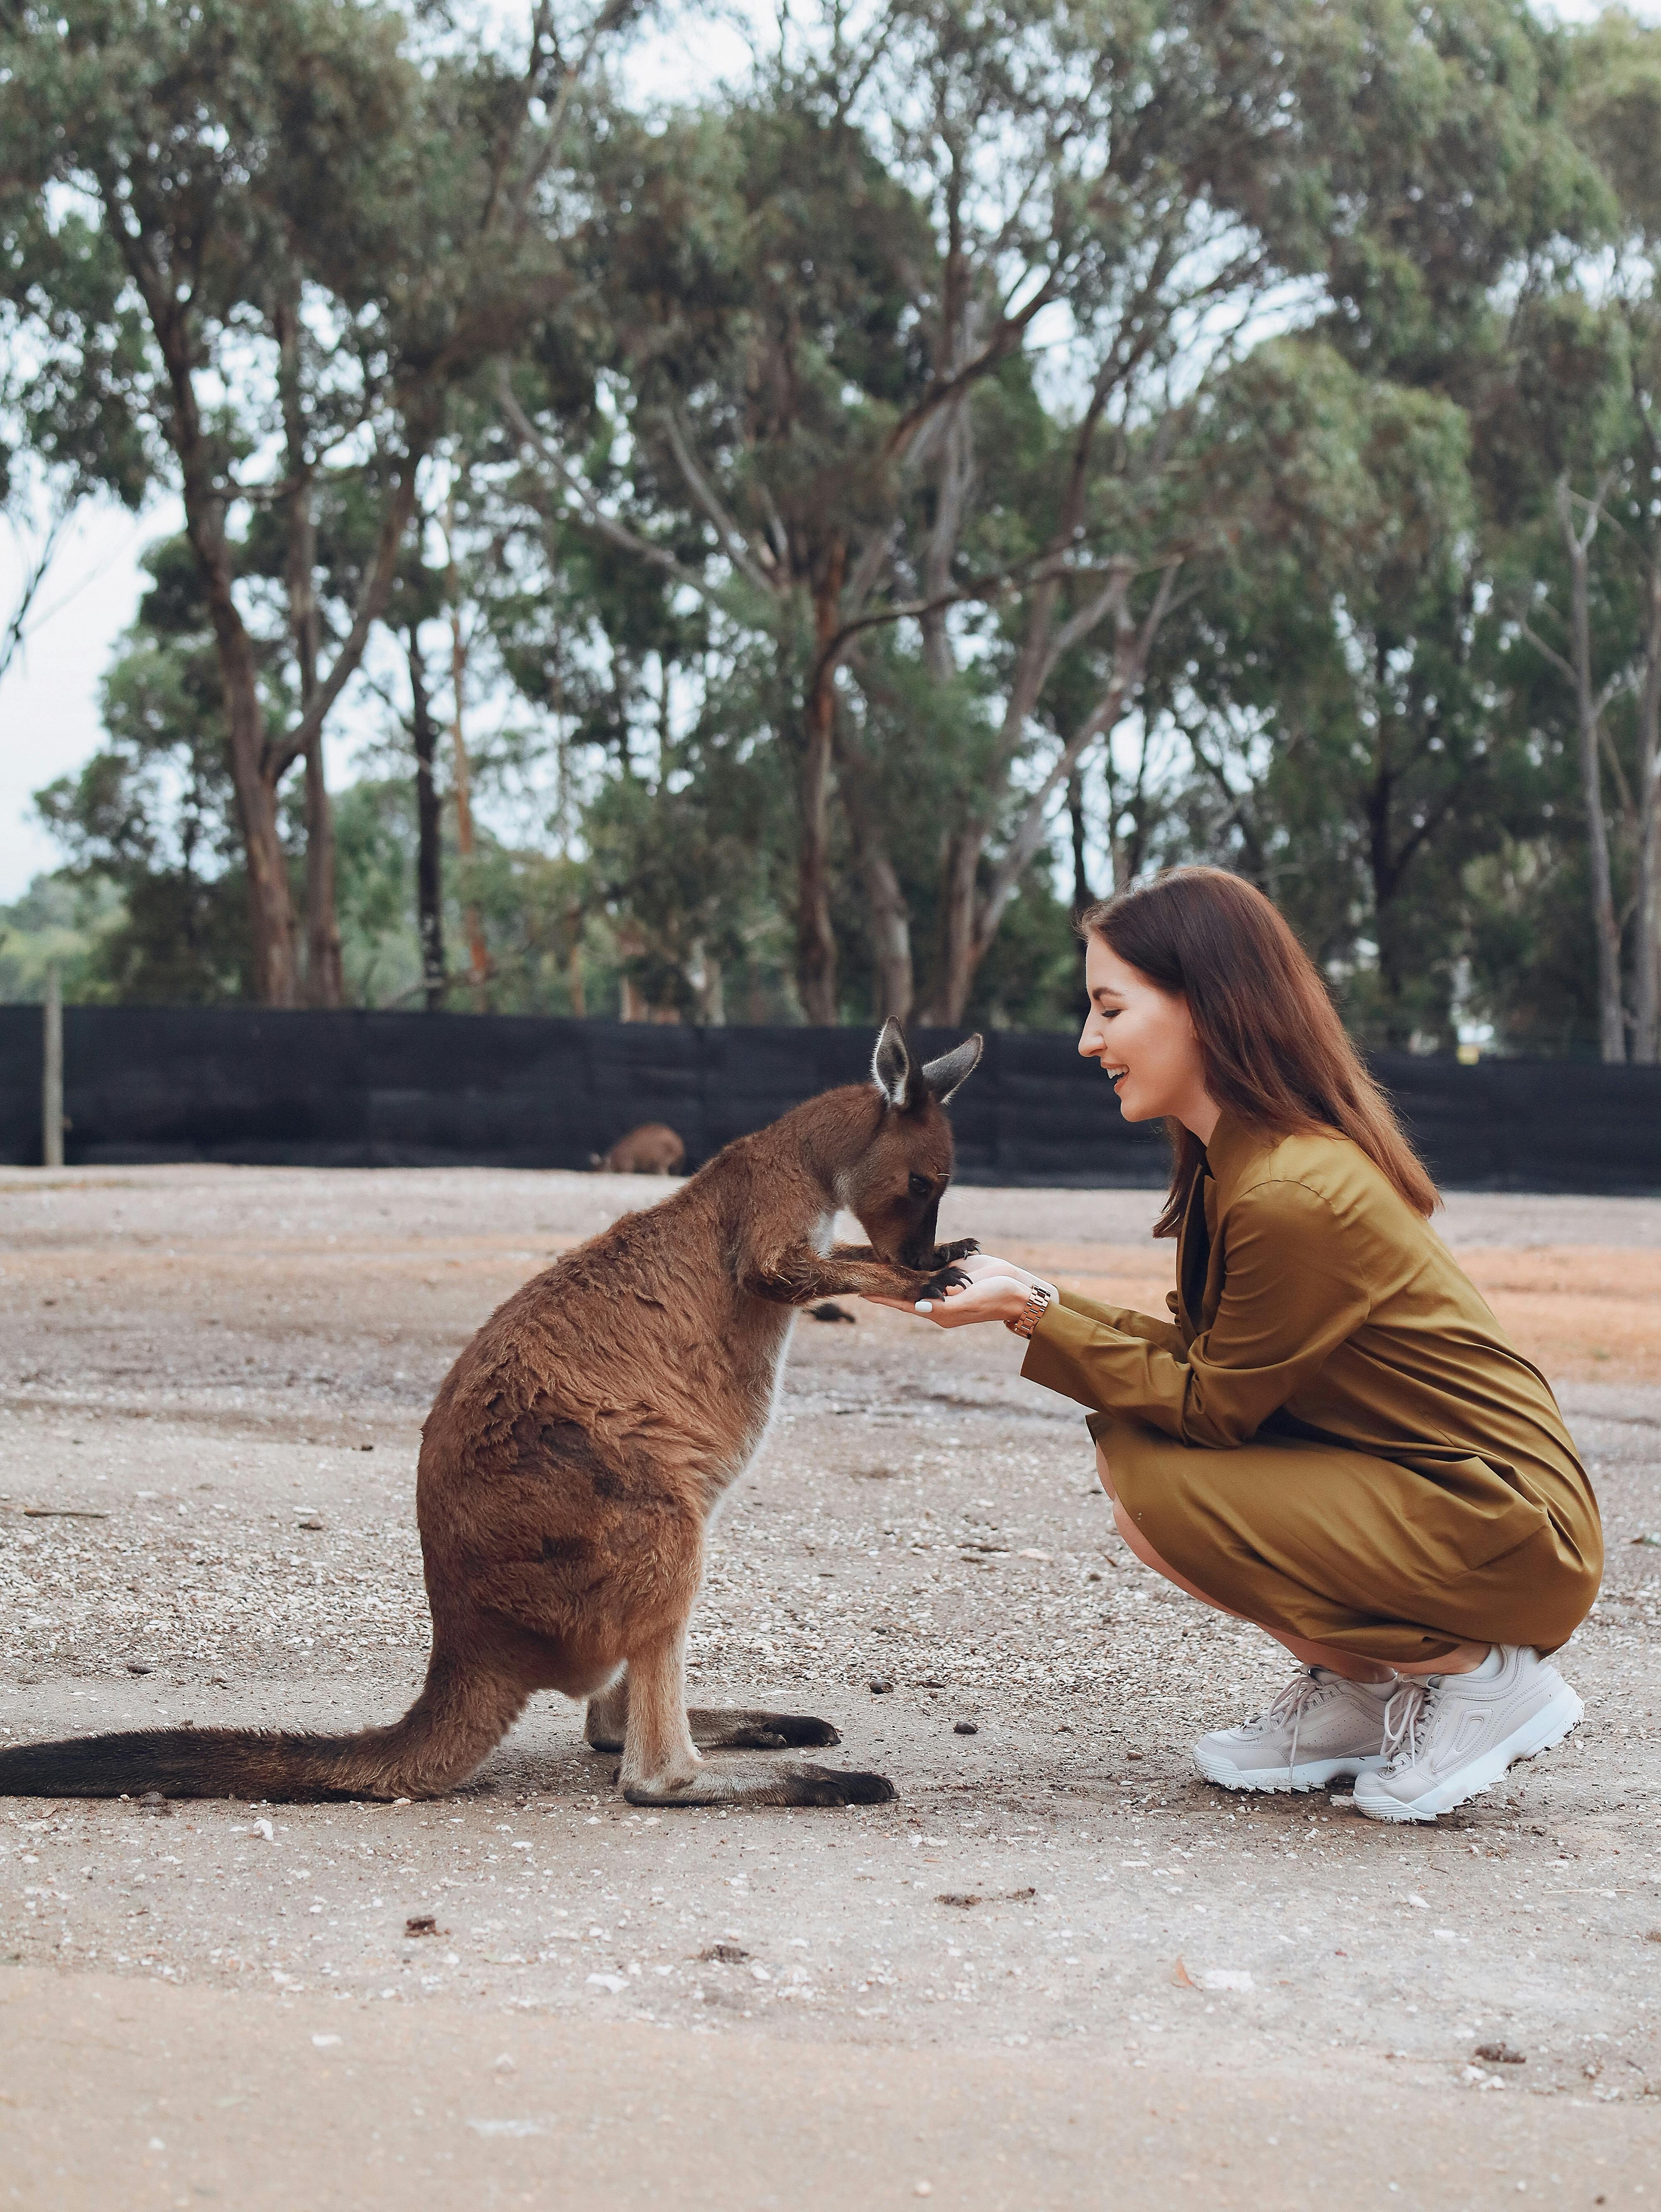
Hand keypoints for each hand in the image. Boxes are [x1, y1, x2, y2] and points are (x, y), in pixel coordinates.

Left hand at [861, 1253, 1055, 1329]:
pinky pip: (930, 1265)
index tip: (860, 1290)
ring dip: (898, 1272)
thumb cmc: (994, 1298)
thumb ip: (941, 1305)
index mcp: (936, 1311)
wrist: (1018, 1289)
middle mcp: (936, 1299)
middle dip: (886, 1283)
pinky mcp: (954, 1271)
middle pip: (905, 1290)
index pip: (902, 1303)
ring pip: (915, 1277)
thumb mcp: (967, 1303)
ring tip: (876, 1263)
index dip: (883, 1297)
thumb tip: (916, 1306)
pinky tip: (901, 1256)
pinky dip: (915, 1261)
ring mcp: (944, 1284)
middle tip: (863, 1272)